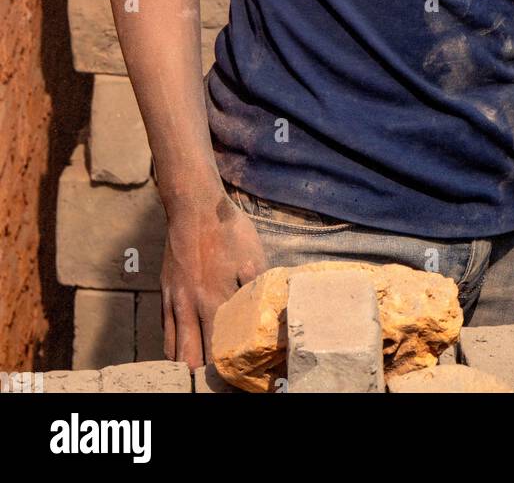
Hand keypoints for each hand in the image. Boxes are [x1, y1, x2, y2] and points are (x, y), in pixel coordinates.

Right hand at [160, 191, 267, 368]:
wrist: (194, 206)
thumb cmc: (228, 230)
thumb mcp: (254, 259)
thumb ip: (260, 292)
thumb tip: (273, 317)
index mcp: (215, 302)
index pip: (219, 353)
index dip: (229, 372)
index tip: (240, 381)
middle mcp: (191, 308)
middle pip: (190, 361)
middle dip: (204, 378)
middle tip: (219, 383)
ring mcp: (174, 301)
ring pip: (173, 350)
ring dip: (186, 366)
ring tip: (201, 375)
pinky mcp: (165, 292)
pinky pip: (165, 330)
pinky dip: (174, 347)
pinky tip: (184, 350)